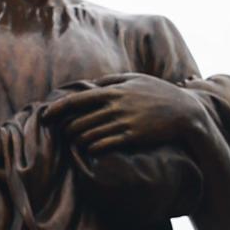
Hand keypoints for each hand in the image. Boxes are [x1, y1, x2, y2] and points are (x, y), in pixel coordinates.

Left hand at [47, 76, 204, 158]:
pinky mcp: (132, 137)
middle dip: (67, 129)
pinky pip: (104, 145)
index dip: (58, 108)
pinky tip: (91, 150)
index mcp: (114, 90)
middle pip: (79, 120)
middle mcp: (116, 106)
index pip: (77, 99)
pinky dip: (92, 148)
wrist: (184, 112)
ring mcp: (123, 122)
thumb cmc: (158, 93)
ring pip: (89, 135)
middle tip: (62, 134)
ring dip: (78, 141)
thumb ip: (111, 81)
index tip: (45, 115)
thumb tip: (91, 85)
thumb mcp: (135, 79)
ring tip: (75, 143)